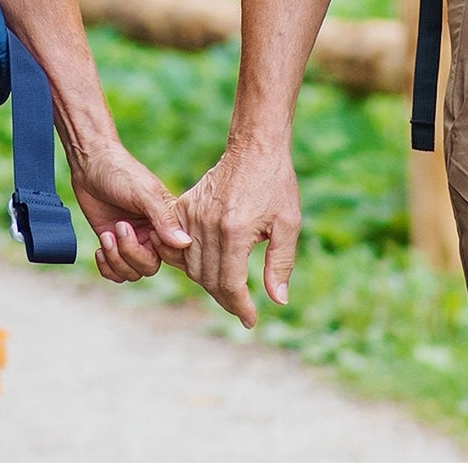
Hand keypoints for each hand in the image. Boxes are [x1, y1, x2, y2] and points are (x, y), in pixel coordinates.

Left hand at [65, 138, 191, 284]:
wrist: (90, 164)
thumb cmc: (121, 172)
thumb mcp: (144, 193)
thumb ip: (163, 219)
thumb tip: (185, 243)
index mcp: (167, 221)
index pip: (173, 254)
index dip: (157, 252)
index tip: (145, 232)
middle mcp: (152, 234)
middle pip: (149, 267)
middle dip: (130, 253)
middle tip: (119, 227)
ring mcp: (132, 240)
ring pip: (131, 272)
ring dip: (115, 260)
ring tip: (107, 235)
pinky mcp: (113, 243)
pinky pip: (115, 272)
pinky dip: (106, 267)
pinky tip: (100, 248)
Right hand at [174, 142, 299, 327]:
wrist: (255, 148)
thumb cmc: (276, 185)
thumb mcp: (288, 225)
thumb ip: (280, 264)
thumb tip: (277, 300)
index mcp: (234, 231)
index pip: (229, 283)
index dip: (240, 307)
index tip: (250, 320)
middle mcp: (208, 225)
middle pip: (208, 279)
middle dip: (226, 299)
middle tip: (242, 309)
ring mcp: (192, 215)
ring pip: (191, 266)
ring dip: (208, 283)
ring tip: (228, 292)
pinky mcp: (184, 206)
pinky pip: (179, 245)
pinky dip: (189, 262)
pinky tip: (205, 269)